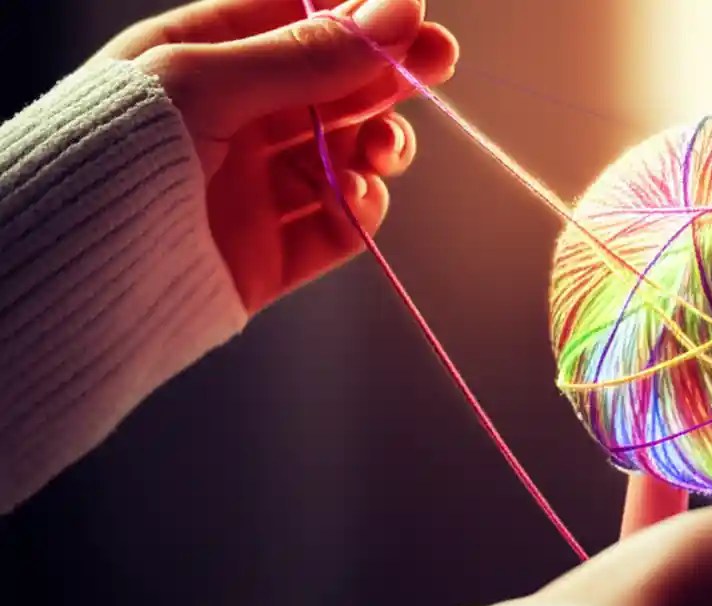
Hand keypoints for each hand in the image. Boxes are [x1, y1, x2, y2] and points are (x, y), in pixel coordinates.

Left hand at [94, 0, 457, 312]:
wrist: (76, 279)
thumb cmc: (116, 155)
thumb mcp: (209, 80)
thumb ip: (309, 54)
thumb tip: (397, 10)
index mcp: (202, 61)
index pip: (296, 22)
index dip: (359, 16)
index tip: (413, 16)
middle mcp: (232, 122)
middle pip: (332, 88)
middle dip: (387, 75)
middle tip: (440, 63)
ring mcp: (252, 189)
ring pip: (344, 156)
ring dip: (379, 146)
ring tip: (386, 150)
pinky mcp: (270, 253)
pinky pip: (335, 225)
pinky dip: (360, 211)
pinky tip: (359, 198)